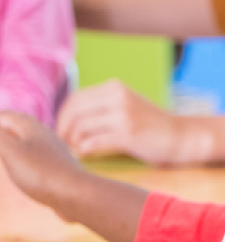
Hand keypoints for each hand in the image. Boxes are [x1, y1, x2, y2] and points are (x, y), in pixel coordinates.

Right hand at [0, 111, 85, 219]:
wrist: (75, 195)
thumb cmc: (39, 172)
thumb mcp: (10, 152)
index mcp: (29, 126)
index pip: (4, 116)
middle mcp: (43, 133)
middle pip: (19, 123)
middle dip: (1, 126)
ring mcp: (53, 148)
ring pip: (29, 137)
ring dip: (14, 139)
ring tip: (2, 148)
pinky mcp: (58, 164)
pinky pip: (37, 152)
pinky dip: (24, 152)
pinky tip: (24, 164)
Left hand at [57, 79, 200, 163]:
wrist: (180, 136)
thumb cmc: (147, 124)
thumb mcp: (123, 104)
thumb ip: (99, 106)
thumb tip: (64, 118)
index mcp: (113, 87)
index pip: (76, 98)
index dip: (63, 115)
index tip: (60, 129)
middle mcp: (117, 97)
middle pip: (75, 111)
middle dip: (63, 128)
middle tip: (62, 142)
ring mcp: (123, 114)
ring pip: (81, 127)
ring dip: (72, 141)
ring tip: (74, 149)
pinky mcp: (128, 134)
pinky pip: (94, 141)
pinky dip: (84, 149)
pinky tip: (84, 154)